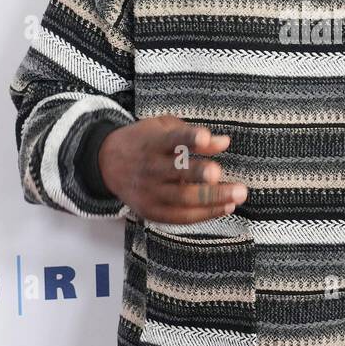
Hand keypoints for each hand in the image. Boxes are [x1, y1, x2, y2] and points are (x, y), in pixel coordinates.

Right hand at [97, 116, 248, 223]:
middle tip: (225, 175)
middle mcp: (149, 168)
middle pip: (178, 173)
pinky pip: (180, 217)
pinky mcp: (151, 211)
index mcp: (152, 143)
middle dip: (202, 175)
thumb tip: (224, 143)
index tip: (204, 137)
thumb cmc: (145, 142)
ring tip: (237, 196)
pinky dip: (204, 214)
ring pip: (182, 199)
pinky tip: (225, 207)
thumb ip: (193, 135)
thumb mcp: (164, 128)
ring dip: (212, 199)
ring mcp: (149, 192)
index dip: (187, 138)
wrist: (107, 164)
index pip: (171, 139)